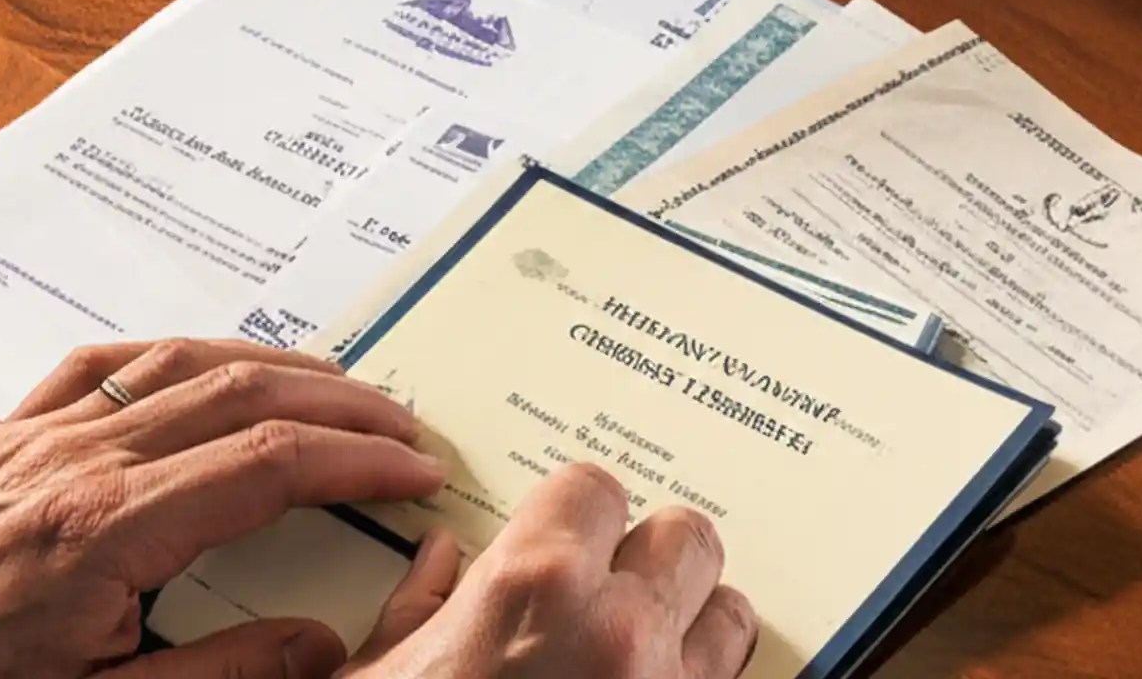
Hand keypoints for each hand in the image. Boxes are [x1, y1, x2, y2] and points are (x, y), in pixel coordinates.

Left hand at [0, 339, 451, 678]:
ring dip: (280, 365)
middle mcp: (80, 460)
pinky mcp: (18, 430)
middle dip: (343, 402)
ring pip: (188, 362)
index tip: (412, 468)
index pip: (268, 463)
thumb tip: (324, 645)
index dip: (356, 459)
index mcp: (106, 529)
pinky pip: (110, 363)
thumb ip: (225, 674)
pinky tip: (220, 362)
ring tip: (342, 384)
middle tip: (402, 423)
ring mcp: (45, 433)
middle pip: (245, 393)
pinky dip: (182, 353)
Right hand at [337, 463, 757, 678]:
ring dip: (693, 625)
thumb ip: (412, 614)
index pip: (595, 489)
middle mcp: (622, 635)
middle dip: (650, 558)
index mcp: (535, 590)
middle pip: (687, 538)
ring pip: (730, 617)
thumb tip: (438, 566)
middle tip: (613, 587)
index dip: (574, 512)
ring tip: (645, 651)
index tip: (566, 533)